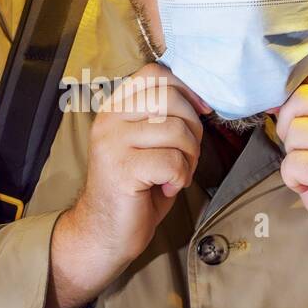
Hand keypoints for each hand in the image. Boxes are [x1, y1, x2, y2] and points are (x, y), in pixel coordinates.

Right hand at [47, 65, 207, 307]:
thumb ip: (166, 117)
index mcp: (115, 107)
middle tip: (185, 157)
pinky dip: (180, 178)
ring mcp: (112, 142)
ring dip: (189, 158)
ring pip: (176, 131)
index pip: (155, 74)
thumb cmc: (136, 189)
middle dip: (193, 129)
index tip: (199, 114)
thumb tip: (202, 101)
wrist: (105, 233)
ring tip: (175, 175)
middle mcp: (110, 119)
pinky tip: (167, 188)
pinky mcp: (122, 168)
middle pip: (170, 99)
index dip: (186, 90)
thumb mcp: (149, 143)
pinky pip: (172, 161)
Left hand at [274, 58, 307, 273]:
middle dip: (288, 127)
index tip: (292, 116)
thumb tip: (268, 90)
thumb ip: (306, 108)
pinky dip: (293, 177)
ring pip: (296, 132)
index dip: (292, 90)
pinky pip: (295, 162)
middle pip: (301, 99)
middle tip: (301, 150)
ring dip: (292, 156)